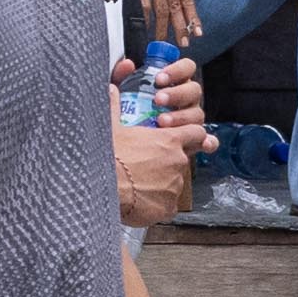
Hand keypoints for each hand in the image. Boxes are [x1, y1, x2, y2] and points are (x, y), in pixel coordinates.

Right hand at [115, 99, 196, 225]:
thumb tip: (110, 89)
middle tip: (147, 167)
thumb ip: (114, 106)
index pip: (196, 133)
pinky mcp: (169, 207)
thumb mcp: (110, 126)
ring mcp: (175, 186)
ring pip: (173, 183)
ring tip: (138, 185)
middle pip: (181, 160)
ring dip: (162, 183)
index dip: (192, 136)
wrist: (101, 186)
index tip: (187, 139)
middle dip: (168, 163)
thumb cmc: (107, 156)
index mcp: (169, 140)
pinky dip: (157, 203)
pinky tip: (141, 200)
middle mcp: (177, 162)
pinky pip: (167, 205)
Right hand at [128, 0, 195, 38]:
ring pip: (162, 9)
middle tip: (183, 43)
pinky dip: (146, 20)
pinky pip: (144, 5)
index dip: (193, 17)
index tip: (197, 33)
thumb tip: (175, 5)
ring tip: (162, 41)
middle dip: (181, 28)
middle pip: (177, 7)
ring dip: (163, 28)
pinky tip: (146, 29)